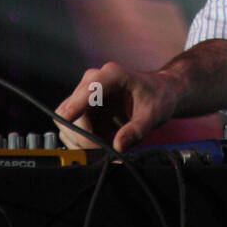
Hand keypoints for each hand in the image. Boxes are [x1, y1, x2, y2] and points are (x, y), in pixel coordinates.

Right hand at [54, 63, 178, 153]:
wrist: (161, 93)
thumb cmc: (158, 96)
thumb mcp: (153, 114)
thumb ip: (136, 130)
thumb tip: (118, 146)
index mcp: (112, 75)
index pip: (88, 90)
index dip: (76, 104)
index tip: (68, 119)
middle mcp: (94, 82)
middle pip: (69, 109)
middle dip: (80, 133)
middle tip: (98, 151)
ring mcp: (87, 96)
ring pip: (66, 121)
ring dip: (79, 140)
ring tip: (102, 150)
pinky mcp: (85, 110)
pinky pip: (73, 129)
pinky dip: (82, 142)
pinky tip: (100, 145)